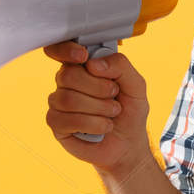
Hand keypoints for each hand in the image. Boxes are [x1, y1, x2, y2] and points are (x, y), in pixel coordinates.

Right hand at [42, 42, 151, 175]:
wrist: (129, 144)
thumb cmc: (130, 112)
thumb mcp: (136, 86)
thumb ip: (121, 66)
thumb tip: (94, 64)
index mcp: (83, 66)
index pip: (60, 49)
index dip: (66, 50)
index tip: (83, 56)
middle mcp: (67, 82)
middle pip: (67, 75)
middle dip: (98, 88)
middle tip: (114, 95)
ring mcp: (59, 103)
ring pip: (68, 99)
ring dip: (98, 108)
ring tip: (112, 114)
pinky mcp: (57, 124)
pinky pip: (66, 120)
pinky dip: (92, 124)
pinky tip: (103, 127)